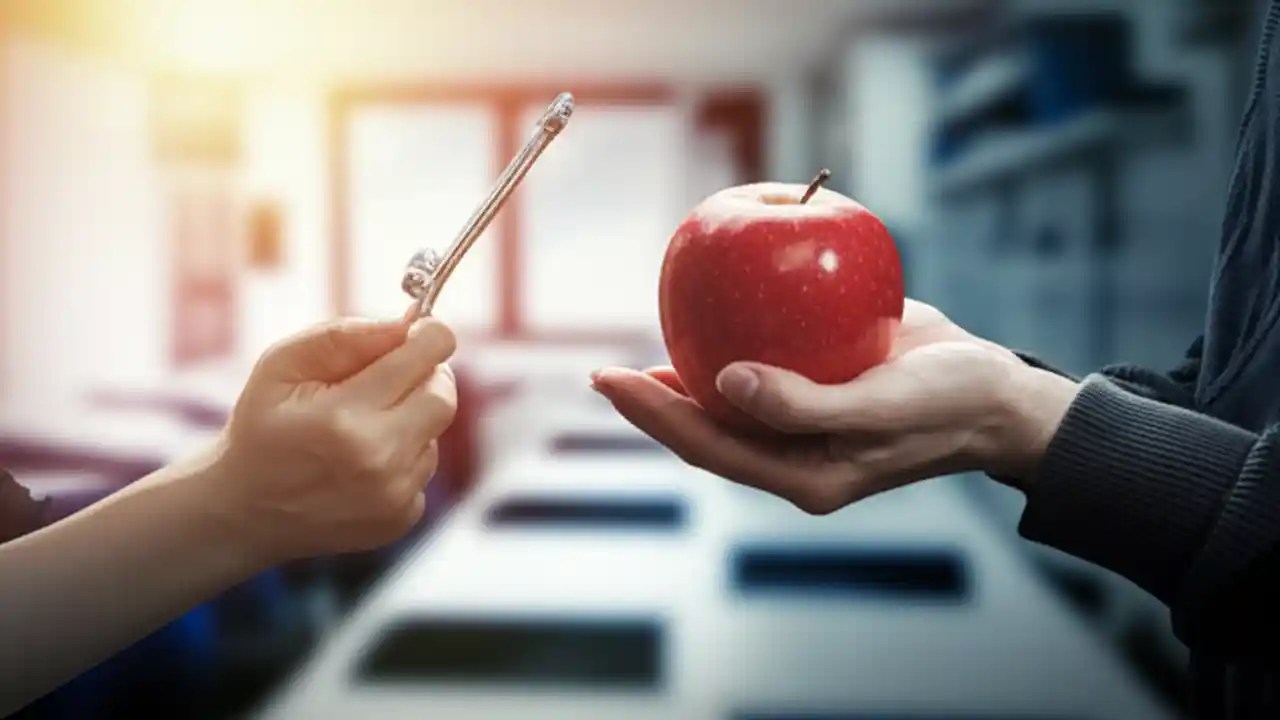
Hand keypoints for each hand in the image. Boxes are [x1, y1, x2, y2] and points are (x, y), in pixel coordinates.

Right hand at [207, 313, 457, 562]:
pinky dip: (404, 457)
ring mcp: (393, 497)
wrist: (243, 511)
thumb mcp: (282, 365)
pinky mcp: (401, 519)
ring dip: (410, 419)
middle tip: (389, 377)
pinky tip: (362, 464)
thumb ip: (344, 336)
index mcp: (345, 417)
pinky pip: (425, 468)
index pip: (426, 356)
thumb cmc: (261, 428)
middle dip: (424, 376)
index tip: (419, 331)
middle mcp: (378, 461)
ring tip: (361, 428)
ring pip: (435, 433)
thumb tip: (407, 322)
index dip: (428, 335)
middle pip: (443, 395)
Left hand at [591, 300, 1079, 514]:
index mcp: (804, 473)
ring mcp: (806, 426)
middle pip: (706, 430)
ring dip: (683, 379)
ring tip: (637, 351)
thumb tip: (725, 383)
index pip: (710, 445)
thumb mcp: (886, 404)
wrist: (999, 394)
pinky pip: (763, 372)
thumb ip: (808, 405)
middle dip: (652, 405)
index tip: (611, 380)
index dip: (654, 416)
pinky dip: (732, 346)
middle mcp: (796, 454)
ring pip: (728, 405)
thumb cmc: (952, 403)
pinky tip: (711, 318)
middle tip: (602, 370)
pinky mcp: (820, 392)